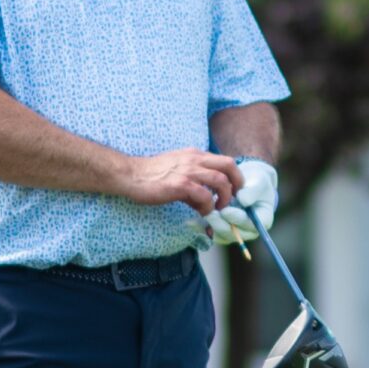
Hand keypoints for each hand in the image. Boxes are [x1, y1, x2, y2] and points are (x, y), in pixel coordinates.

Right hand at [123, 149, 241, 215]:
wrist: (131, 175)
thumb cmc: (152, 174)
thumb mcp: (177, 170)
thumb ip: (194, 183)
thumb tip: (207, 202)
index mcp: (195, 155)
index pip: (224, 160)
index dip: (234, 176)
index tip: (234, 190)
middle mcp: (194, 159)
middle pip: (229, 166)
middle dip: (237, 184)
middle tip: (234, 199)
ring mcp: (188, 171)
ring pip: (220, 181)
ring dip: (224, 198)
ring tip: (217, 208)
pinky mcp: (180, 185)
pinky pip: (204, 196)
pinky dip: (208, 207)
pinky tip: (203, 212)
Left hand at [200, 158, 277, 248]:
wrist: (247, 182)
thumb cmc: (256, 181)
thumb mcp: (258, 182)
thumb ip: (252, 191)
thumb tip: (243, 200)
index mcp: (262, 220)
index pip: (250, 225)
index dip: (237, 219)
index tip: (226, 210)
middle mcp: (249, 229)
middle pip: (234, 234)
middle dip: (221, 224)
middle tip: (210, 214)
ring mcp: (235, 231)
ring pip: (221, 235)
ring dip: (210, 226)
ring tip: (200, 215)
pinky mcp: (223, 229)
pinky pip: (212, 233)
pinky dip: (201, 228)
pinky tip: (191, 223)